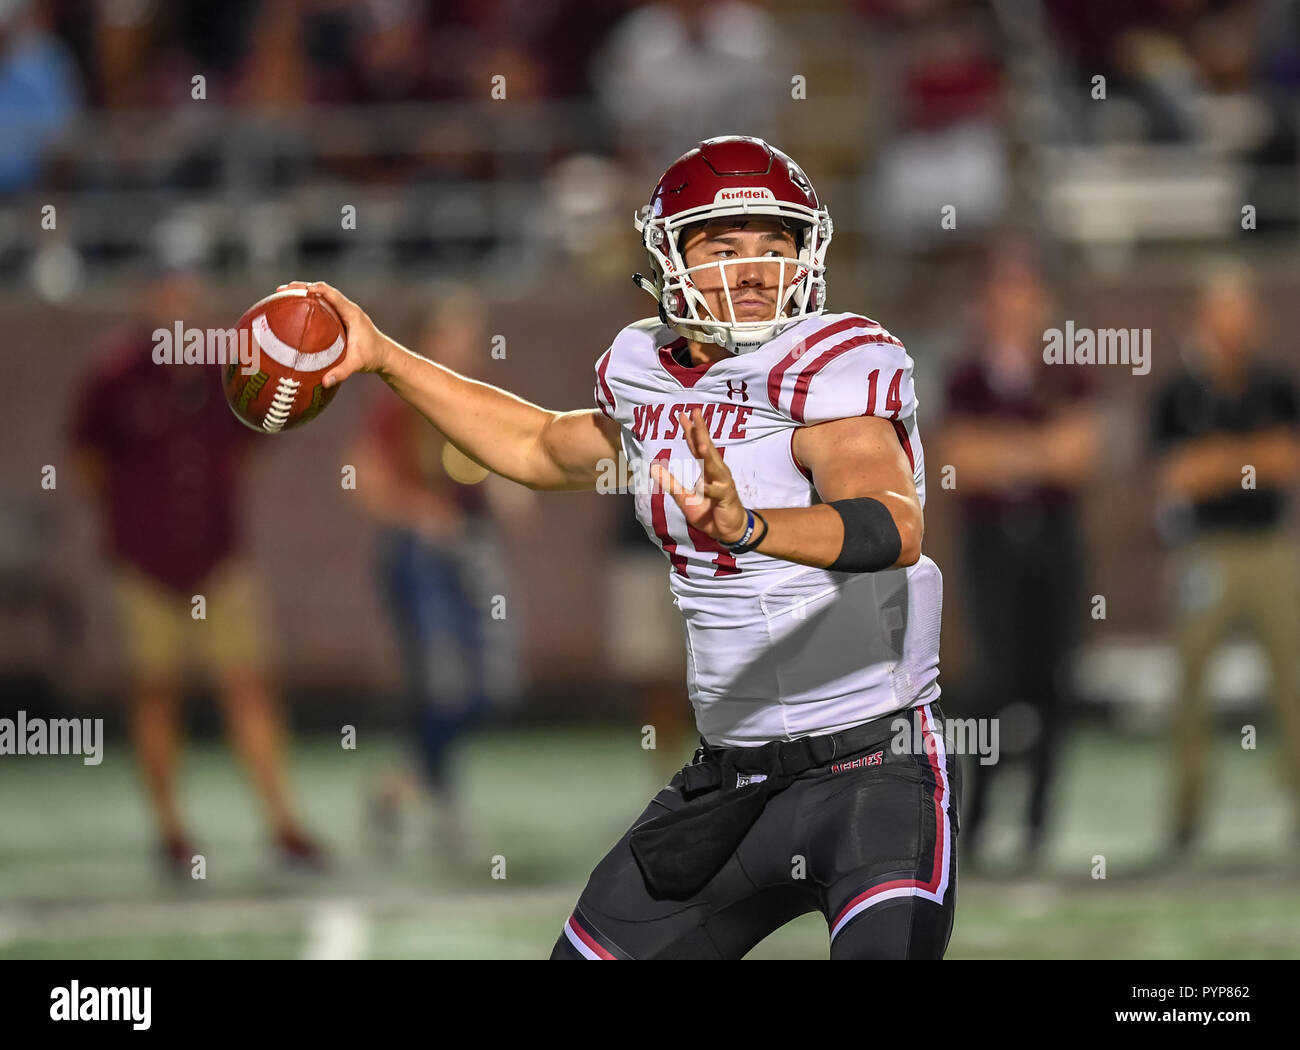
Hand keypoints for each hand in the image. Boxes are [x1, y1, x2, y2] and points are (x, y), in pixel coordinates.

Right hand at [276, 280, 391, 387]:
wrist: (385, 355)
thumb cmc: (373, 357)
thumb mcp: (357, 364)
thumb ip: (342, 372)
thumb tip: (325, 382)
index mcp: (352, 313)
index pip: (332, 295)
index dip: (316, 289)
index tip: (299, 290)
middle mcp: (347, 308)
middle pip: (322, 290)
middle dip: (301, 288)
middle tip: (280, 290)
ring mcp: (343, 312)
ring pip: (321, 296)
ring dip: (302, 293)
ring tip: (281, 295)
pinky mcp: (339, 317)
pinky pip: (322, 305)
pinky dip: (307, 303)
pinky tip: (293, 309)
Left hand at [649, 409, 748, 543]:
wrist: (729, 530)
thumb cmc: (709, 511)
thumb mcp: (684, 498)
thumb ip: (670, 483)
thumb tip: (652, 468)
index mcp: (708, 470)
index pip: (698, 446)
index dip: (691, 431)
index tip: (683, 415)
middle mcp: (717, 472)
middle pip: (707, 448)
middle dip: (701, 431)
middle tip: (696, 412)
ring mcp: (723, 484)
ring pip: (714, 466)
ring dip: (707, 453)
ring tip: (700, 441)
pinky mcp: (726, 499)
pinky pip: (717, 493)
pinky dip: (710, 489)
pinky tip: (704, 486)